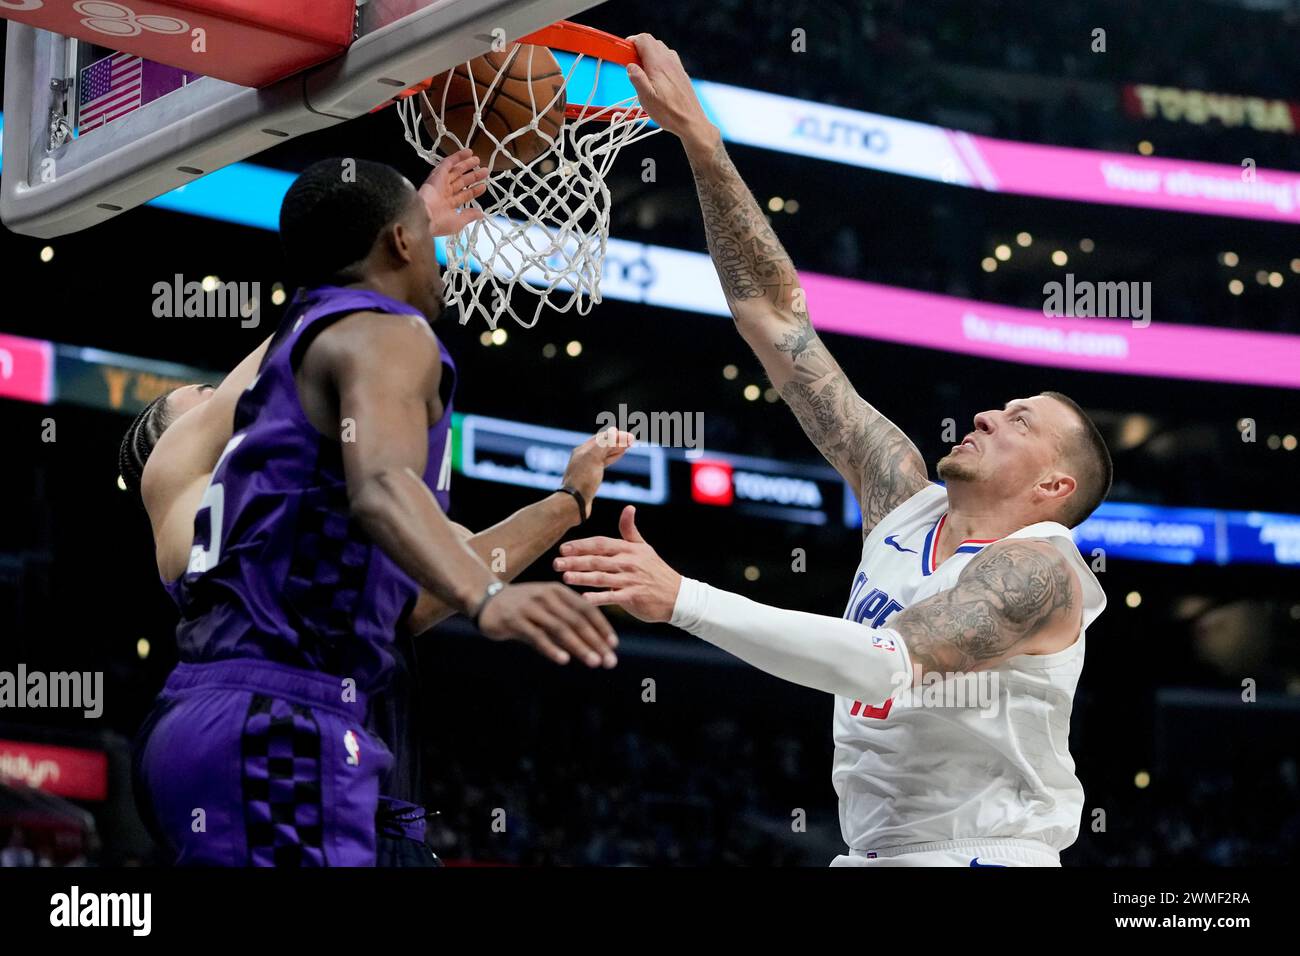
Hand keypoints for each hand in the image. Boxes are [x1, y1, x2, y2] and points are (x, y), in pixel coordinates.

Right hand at [417, 148, 488, 236]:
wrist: (424, 216)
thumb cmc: (438, 223)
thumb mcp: (458, 222)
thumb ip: (469, 216)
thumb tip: (480, 214)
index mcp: (448, 204)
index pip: (464, 195)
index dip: (474, 190)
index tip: (483, 186)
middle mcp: (444, 193)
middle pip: (461, 181)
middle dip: (473, 176)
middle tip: (484, 171)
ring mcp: (441, 183)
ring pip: (456, 171)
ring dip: (466, 164)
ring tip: (477, 159)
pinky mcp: (437, 174)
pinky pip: (448, 163)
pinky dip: (457, 157)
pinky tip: (467, 152)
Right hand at [476, 581, 618, 667]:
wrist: (486, 599)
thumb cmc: (524, 606)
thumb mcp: (547, 605)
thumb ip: (567, 619)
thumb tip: (594, 642)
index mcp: (558, 591)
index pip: (586, 609)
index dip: (602, 627)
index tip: (613, 644)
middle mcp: (546, 597)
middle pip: (577, 621)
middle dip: (596, 641)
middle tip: (609, 660)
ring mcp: (530, 608)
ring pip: (560, 629)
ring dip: (580, 647)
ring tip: (594, 662)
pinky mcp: (515, 621)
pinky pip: (537, 637)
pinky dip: (551, 649)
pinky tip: (564, 660)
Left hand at [553, 505, 681, 622]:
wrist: (678, 595)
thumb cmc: (656, 570)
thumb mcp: (644, 547)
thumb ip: (630, 530)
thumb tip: (628, 507)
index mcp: (628, 549)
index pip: (600, 544)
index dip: (581, 545)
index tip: (563, 548)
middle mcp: (628, 563)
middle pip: (597, 560)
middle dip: (575, 561)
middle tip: (555, 564)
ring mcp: (631, 580)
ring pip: (602, 578)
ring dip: (582, 578)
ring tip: (565, 578)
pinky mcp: (634, 597)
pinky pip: (613, 597)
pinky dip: (599, 598)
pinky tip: (584, 599)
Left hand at [561, 428, 635, 520]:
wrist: (574, 503)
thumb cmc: (583, 480)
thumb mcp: (594, 458)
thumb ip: (604, 443)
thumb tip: (614, 430)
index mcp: (582, 450)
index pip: (602, 438)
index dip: (616, 436)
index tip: (630, 437)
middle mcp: (583, 457)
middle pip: (603, 445)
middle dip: (617, 441)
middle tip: (632, 440)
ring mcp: (586, 467)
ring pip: (603, 454)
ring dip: (616, 449)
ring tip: (627, 446)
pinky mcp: (590, 478)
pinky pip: (602, 463)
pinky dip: (611, 458)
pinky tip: (616, 457)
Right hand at [625, 33, 715, 145]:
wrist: (691, 122)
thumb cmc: (669, 113)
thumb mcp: (647, 99)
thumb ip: (637, 79)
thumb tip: (629, 66)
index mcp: (658, 64)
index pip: (643, 39)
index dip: (631, 42)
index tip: (623, 54)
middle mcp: (669, 61)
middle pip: (651, 41)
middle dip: (638, 48)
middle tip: (630, 64)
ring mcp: (676, 66)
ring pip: (660, 49)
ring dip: (648, 54)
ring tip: (642, 72)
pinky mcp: (680, 73)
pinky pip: (667, 58)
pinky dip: (658, 61)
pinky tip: (655, 77)